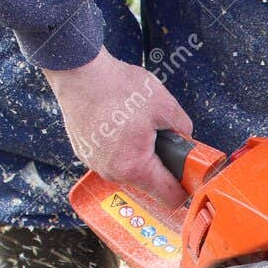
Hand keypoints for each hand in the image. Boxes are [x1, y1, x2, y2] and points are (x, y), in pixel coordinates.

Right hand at [46, 50, 193, 212]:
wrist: (78, 70)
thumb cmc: (116, 87)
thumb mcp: (165, 105)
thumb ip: (184, 129)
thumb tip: (186, 140)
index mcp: (134, 168)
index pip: (169, 197)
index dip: (185, 187)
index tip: (189, 173)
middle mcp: (112, 173)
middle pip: (149, 184)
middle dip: (161, 166)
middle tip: (163, 139)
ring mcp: (95, 164)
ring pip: (129, 171)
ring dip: (140, 155)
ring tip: (138, 127)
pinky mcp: (84, 152)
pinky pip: (111, 159)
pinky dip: (120, 148)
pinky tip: (120, 125)